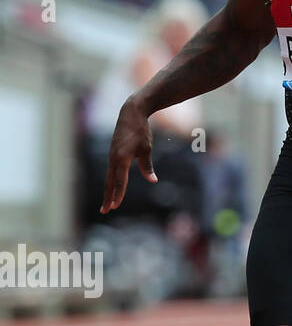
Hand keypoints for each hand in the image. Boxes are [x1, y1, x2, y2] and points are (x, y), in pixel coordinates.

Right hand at [101, 97, 157, 212]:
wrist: (131, 114)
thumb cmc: (141, 131)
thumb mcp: (147, 149)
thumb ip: (147, 166)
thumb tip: (153, 180)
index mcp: (121, 159)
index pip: (120, 181)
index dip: (118, 194)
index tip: (115, 206)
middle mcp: (113, 159)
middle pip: (110, 182)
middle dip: (108, 197)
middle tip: (105, 211)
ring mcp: (111, 156)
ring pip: (109, 177)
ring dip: (108, 190)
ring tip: (107, 203)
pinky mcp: (113, 153)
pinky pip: (111, 170)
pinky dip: (110, 181)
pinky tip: (111, 187)